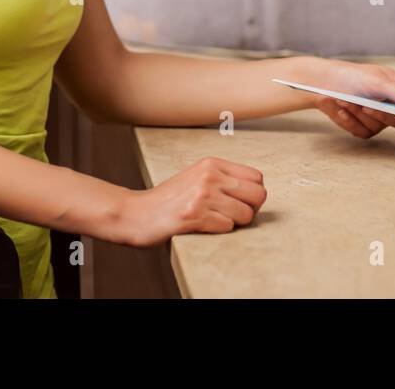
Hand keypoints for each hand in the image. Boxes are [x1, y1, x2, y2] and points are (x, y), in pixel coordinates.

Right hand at [115, 156, 266, 246]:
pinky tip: (202, 226)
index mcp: (212, 163)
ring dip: (235, 223)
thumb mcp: (197, 177)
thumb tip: (257, 191)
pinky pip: (228, 226)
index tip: (240, 203)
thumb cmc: (169, 200)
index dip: (253, 195)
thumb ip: (223, 179)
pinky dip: (219, 231)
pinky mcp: (194, 215)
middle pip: (258, 194)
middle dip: (251, 210)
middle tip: (233, 216)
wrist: (136, 213)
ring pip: (246, 213)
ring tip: (214, 221)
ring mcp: (202, 195)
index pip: (257, 177)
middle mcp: (210, 175)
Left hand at [310, 60, 394, 138]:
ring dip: (359, 114)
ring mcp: (380, 119)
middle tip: (367, 106)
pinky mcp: (365, 127)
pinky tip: (342, 108)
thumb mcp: (378, 80)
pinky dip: (350, 120)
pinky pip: (362, 132)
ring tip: (347, 99)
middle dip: (381, 115)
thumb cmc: (352, 75)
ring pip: (378, 127)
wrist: (325, 83)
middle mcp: (394, 106)